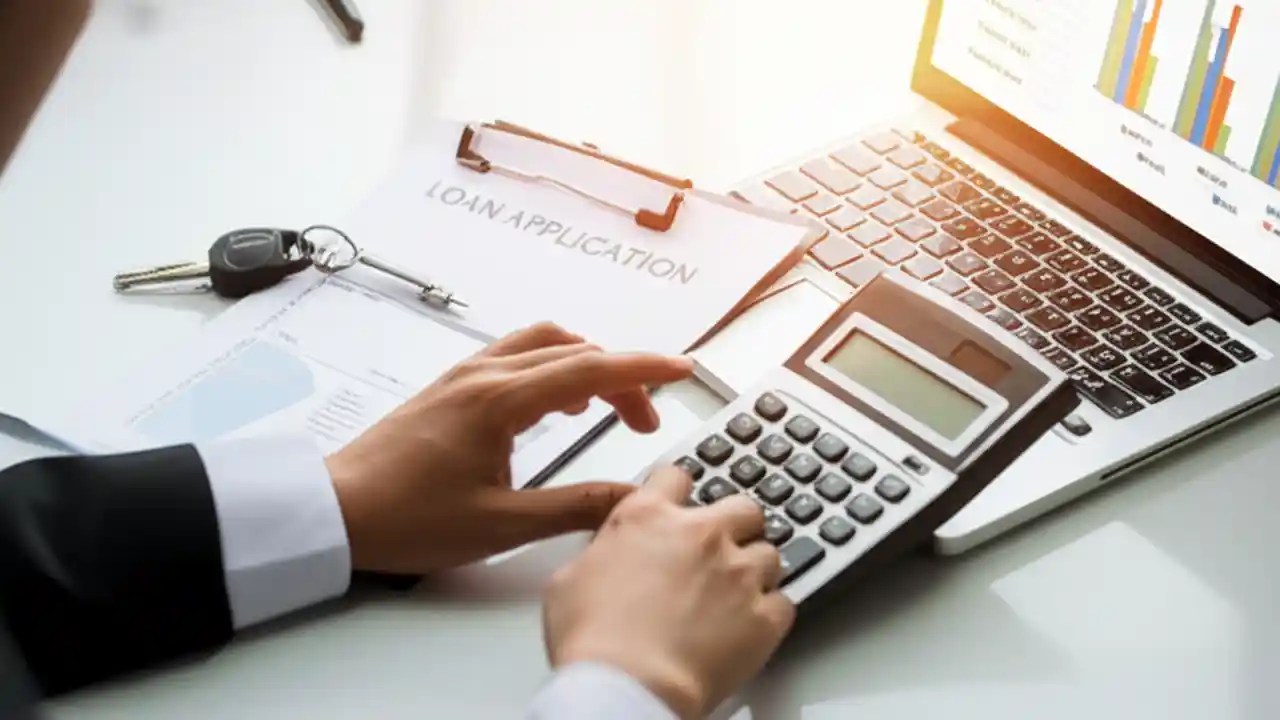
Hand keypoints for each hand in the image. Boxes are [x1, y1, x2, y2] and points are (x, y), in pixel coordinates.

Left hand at [325, 322, 694, 573]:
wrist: (336, 512)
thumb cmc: (408, 519)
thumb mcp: (502, 525)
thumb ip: (575, 507)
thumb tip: (633, 499)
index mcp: (500, 402)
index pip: (591, 369)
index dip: (644, 368)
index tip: (684, 369)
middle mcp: (484, 377)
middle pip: (574, 353)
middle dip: (622, 378)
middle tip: (647, 422)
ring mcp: (464, 378)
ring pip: (543, 346)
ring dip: (584, 366)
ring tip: (605, 410)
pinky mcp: (451, 390)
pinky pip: (515, 358)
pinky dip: (551, 369)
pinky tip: (555, 409)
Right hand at [541, 466, 795, 719]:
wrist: (627, 686)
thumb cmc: (592, 639)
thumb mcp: (571, 577)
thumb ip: (602, 551)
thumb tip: (608, 557)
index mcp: (649, 517)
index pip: (677, 477)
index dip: (678, 491)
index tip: (680, 505)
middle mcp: (701, 534)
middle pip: (741, 508)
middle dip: (734, 526)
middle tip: (718, 551)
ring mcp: (739, 573)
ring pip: (769, 553)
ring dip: (754, 571)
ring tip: (734, 596)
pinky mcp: (765, 615)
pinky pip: (784, 602)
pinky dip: (770, 614)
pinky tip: (750, 627)